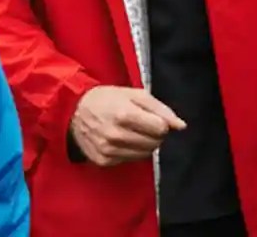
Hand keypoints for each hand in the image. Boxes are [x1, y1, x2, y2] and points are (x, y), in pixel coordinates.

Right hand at [69, 86, 185, 166]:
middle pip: (154, 143)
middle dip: (155, 135)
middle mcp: (115, 135)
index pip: (160, 129)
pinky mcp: (103, 161)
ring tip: (133, 132)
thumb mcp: (136, 95)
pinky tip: (122, 140)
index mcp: (124, 115)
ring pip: (144, 155)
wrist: (75, 110)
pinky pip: (129, 160)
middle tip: (144, 125)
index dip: (161, 124)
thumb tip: (181, 126)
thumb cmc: (108, 99)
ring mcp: (108, 150)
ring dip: (145, 145)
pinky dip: (131, 151)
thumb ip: (161, 109)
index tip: (154, 119)